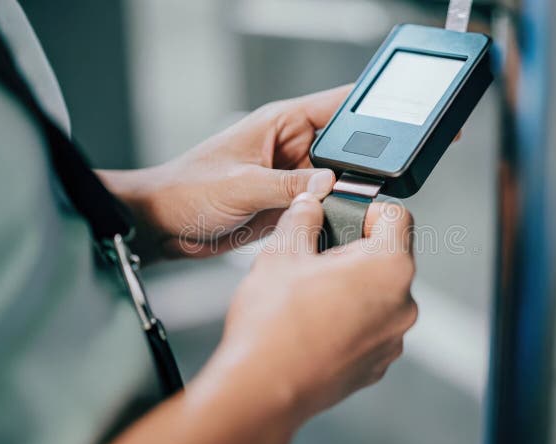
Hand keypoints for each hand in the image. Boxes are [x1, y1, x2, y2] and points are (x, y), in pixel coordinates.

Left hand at [98, 85, 351, 260]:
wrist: (163, 225)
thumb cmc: (186, 189)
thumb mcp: (241, 184)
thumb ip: (289, 183)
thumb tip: (332, 182)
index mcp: (281, 124)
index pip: (337, 107)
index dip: (366, 115)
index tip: (392, 131)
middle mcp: (291, 147)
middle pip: (347, 150)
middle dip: (360, 168)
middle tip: (366, 188)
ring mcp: (292, 177)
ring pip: (338, 182)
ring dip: (344, 196)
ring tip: (345, 208)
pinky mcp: (288, 204)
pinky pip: (322, 206)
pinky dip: (330, 216)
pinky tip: (328, 224)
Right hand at [208, 195, 416, 433]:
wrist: (261, 389)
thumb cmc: (273, 325)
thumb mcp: (282, 252)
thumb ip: (302, 218)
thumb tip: (309, 205)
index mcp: (389, 268)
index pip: (397, 217)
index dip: (366, 209)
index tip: (341, 218)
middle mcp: (403, 305)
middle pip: (389, 257)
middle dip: (354, 250)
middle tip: (314, 258)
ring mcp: (392, 339)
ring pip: (379, 294)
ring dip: (352, 286)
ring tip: (309, 295)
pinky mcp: (377, 363)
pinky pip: (370, 326)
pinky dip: (349, 318)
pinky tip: (313, 324)